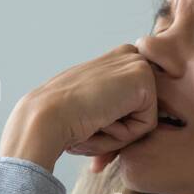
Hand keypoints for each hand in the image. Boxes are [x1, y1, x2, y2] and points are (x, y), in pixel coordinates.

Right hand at [0, 41, 158, 171]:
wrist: (46, 117)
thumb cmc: (61, 120)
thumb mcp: (90, 108)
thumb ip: (110, 111)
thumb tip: (122, 125)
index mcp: (116, 60)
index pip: (134, 106)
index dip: (114, 127)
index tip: (89, 127)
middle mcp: (129, 56)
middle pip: (141, 113)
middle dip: (118, 134)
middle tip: (88, 127)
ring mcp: (137, 64)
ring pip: (144, 121)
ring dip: (119, 136)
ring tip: (93, 122)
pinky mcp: (143, 79)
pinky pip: (146, 126)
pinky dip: (124, 135)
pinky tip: (101, 120)